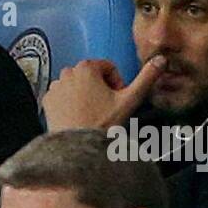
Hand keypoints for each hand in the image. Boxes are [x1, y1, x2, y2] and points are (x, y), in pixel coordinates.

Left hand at [43, 56, 164, 130]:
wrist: (78, 147)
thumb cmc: (103, 123)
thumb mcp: (130, 100)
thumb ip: (147, 77)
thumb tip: (161, 60)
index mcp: (87, 67)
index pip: (108, 68)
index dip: (117, 83)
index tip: (117, 100)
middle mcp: (67, 72)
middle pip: (91, 76)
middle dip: (100, 89)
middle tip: (106, 109)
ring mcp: (55, 86)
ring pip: (77, 85)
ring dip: (85, 95)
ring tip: (92, 114)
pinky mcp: (47, 100)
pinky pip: (62, 96)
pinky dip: (70, 104)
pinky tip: (78, 117)